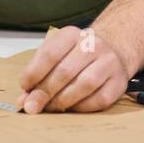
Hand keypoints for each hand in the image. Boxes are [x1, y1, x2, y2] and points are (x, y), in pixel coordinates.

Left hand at [16, 25, 132, 113]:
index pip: (49, 53)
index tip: (25, 87)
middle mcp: (92, 45)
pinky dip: (82, 107)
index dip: (34, 73)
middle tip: (33, 106)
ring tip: (51, 108)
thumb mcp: (55, 56)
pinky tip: (72, 108)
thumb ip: (38, 76)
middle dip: (45, 93)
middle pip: (65, 71)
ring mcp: (109, 62)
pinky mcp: (119, 82)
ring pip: (84, 85)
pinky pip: (99, 99)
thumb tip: (23, 101)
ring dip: (63, 101)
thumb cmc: (76, 56)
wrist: (112, 52)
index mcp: (72, 34)